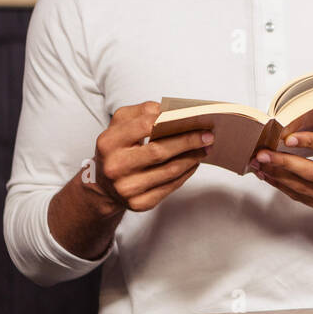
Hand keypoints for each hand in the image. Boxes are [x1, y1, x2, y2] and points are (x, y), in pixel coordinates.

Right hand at [89, 102, 210, 213]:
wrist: (104, 185)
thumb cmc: (118, 149)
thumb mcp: (120, 125)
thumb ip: (142, 111)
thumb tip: (171, 110)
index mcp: (108, 142)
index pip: (145, 125)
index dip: (170, 119)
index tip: (191, 116)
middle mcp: (115, 167)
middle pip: (160, 151)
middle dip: (188, 141)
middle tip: (208, 134)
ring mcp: (126, 188)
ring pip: (169, 170)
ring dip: (192, 157)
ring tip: (206, 147)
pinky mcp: (139, 204)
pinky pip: (170, 186)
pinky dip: (186, 172)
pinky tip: (194, 162)